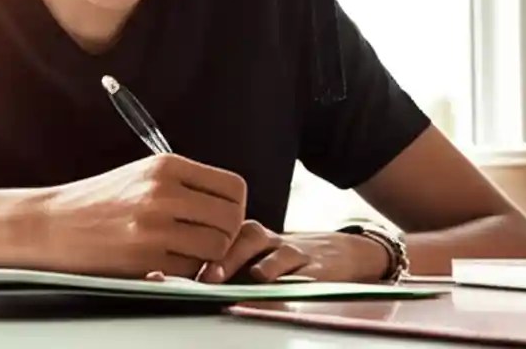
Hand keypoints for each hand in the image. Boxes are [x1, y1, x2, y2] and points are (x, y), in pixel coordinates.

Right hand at [33, 154, 246, 278]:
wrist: (52, 223)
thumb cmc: (97, 202)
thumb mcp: (141, 175)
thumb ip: (184, 185)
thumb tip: (231, 206)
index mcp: (166, 165)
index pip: (234, 187)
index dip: (234, 208)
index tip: (219, 218)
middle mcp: (163, 191)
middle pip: (231, 219)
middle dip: (225, 235)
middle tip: (204, 241)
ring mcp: (154, 224)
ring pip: (216, 247)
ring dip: (206, 257)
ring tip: (183, 252)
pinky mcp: (144, 256)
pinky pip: (189, 270)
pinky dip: (183, 272)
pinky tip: (163, 262)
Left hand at [196, 220, 391, 282]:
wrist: (339, 253)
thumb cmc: (284, 260)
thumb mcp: (257, 259)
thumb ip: (228, 267)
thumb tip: (190, 283)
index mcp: (248, 236)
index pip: (223, 236)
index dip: (204, 251)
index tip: (186, 270)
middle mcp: (268, 241)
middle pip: (246, 238)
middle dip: (227, 257)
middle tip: (210, 276)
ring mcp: (294, 252)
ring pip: (276, 252)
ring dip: (264, 266)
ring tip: (254, 277)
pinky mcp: (319, 267)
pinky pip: (307, 272)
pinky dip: (297, 280)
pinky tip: (289, 288)